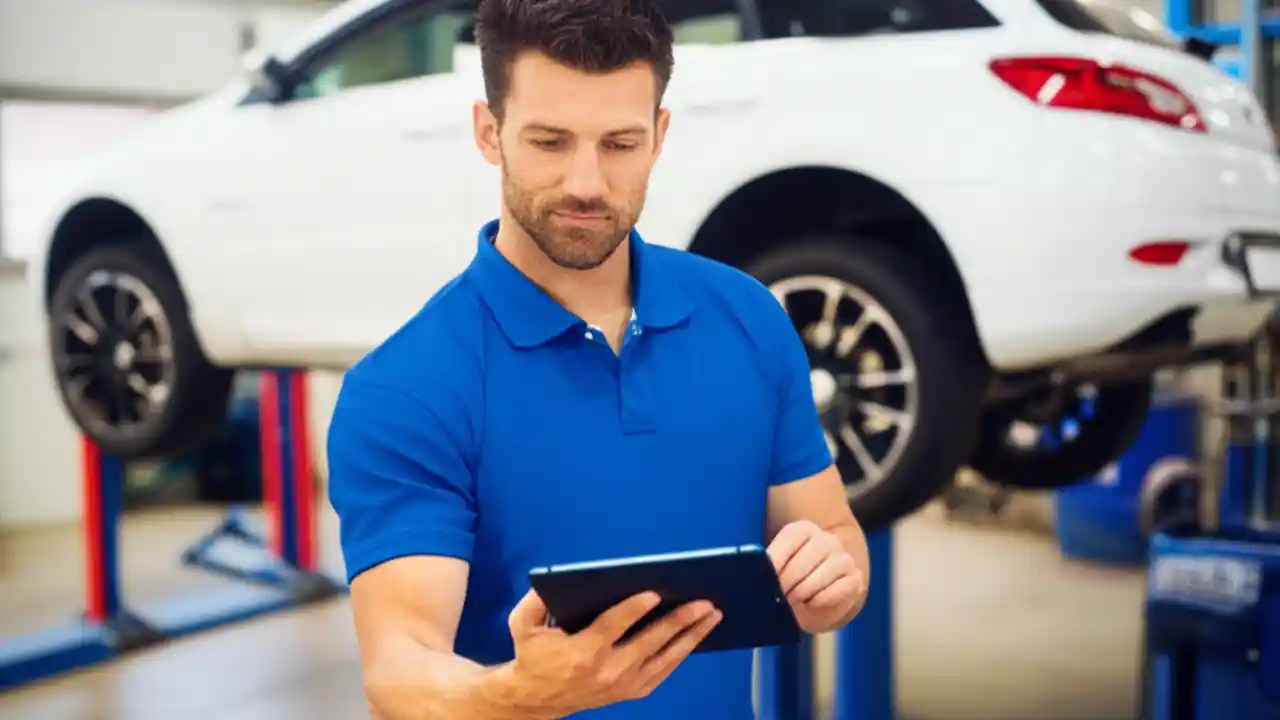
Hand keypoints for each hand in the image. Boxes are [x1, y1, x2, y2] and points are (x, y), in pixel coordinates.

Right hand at [502, 589, 721, 717]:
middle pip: (650, 642)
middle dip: (679, 620)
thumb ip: (534, 601)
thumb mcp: (521, 624)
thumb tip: (553, 581)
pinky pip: (664, 671)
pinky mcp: (632, 691)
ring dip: (691, 636)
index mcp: (581, 652)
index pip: (612, 627)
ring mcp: (623, 684)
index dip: (633, 609)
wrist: (536, 699)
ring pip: (665, 658)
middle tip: (702, 602)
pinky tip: (697, 635)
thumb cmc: (532, 654)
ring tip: (712, 614)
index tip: (655, 593)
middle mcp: (607, 670)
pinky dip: (682, 653)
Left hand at [767, 520, 865, 632]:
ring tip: (794, 601)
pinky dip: (822, 600)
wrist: (820, 597)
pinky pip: (838, 590)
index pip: (787, 543)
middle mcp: (826, 540)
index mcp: (802, 530)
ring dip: (803, 594)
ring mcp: (843, 558)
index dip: (774, 568)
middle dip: (786, 586)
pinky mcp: (855, 578)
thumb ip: (767, 569)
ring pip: (818, 578)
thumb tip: (755, 575)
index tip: (766, 584)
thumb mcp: (777, 571)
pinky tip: (813, 603)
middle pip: (800, 564)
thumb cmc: (791, 583)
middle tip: (779, 598)